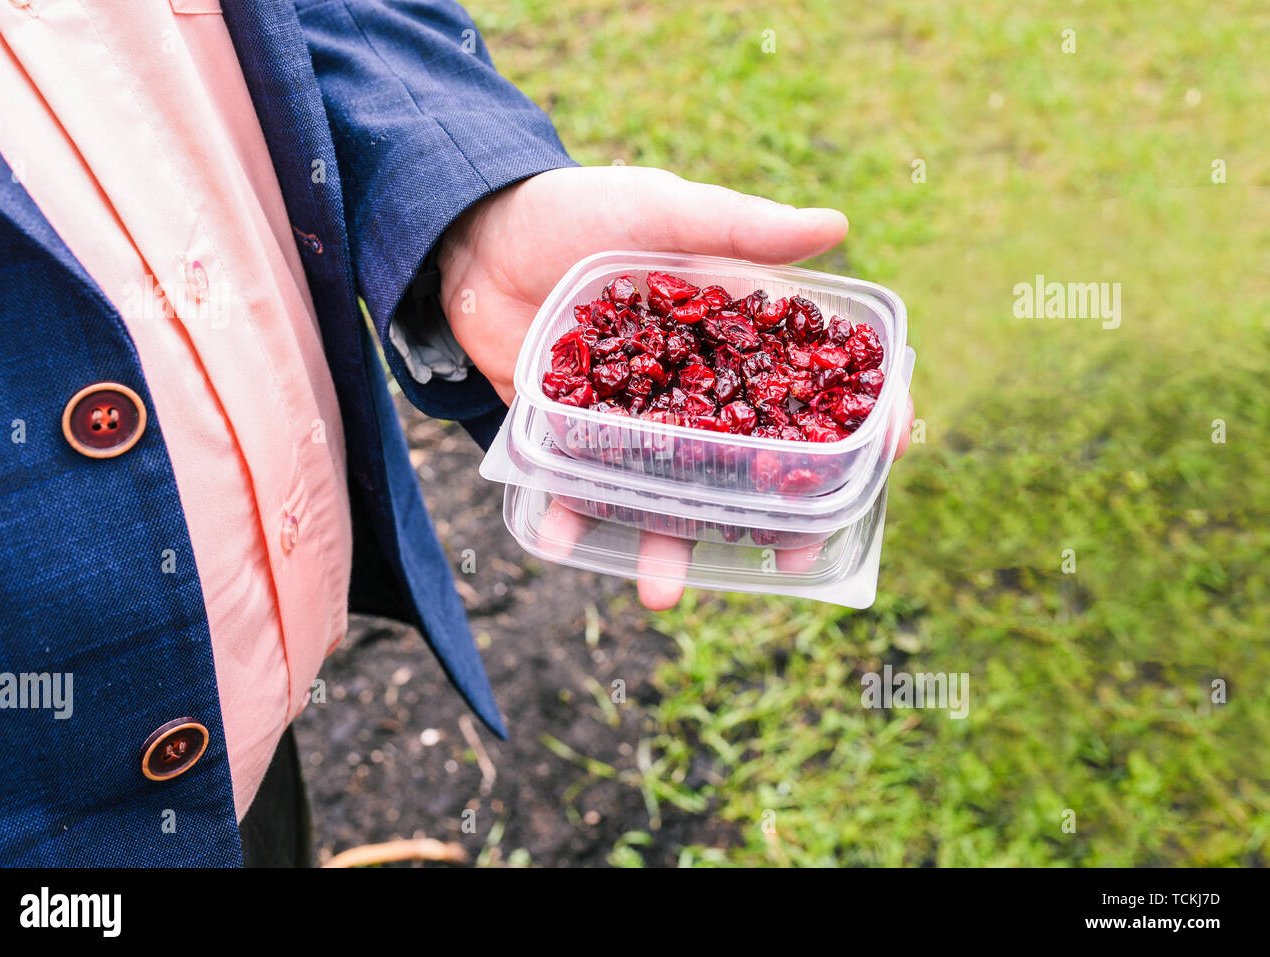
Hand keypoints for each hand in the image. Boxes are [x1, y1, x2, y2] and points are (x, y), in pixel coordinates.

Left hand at [438, 165, 913, 608]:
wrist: (475, 236)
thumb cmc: (578, 211)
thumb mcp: (663, 211)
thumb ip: (739, 228)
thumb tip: (838, 227)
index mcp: (734, 335)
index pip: (815, 381)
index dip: (859, 416)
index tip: (889, 454)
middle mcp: (697, 389)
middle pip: (752, 463)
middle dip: (775, 517)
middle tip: (791, 560)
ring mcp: (638, 421)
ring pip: (669, 494)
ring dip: (668, 547)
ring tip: (661, 592)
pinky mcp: (574, 438)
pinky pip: (582, 490)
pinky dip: (573, 519)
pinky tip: (564, 541)